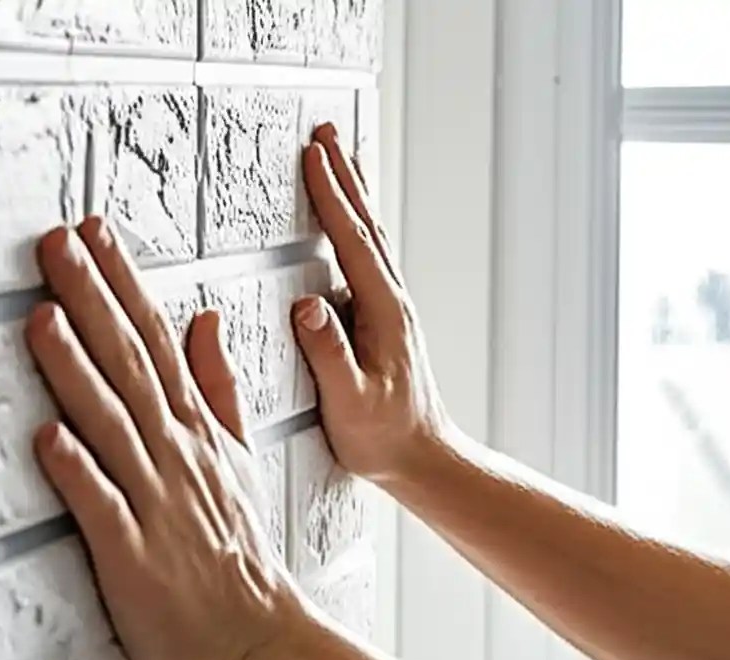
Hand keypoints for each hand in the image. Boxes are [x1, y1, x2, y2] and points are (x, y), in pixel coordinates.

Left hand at [26, 218, 309, 659]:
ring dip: (77, 370)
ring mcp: (155, 502)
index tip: (93, 228)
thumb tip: (205, 318)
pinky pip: (102, 508)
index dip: (123, 281)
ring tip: (43, 317)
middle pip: (131, 363)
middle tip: (56, 241)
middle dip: (93, 298)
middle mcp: (175, 453)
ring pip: (112, 424)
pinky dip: (78, 472)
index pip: (157, 339)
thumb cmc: (235, 551)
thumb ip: (218, 386)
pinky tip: (47, 438)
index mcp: (194, 428)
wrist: (256, 640)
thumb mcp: (238, 454)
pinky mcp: (133, 556)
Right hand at [292, 124, 452, 484]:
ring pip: (369, 236)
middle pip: (366, 224)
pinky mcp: (382, 318)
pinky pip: (366, 257)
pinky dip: (354, 225)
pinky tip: (346, 222)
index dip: (332, 197)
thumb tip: (308, 305)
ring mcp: (389, 307)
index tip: (313, 157)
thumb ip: (328, 355)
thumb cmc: (384, 436)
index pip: (353, 242)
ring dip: (353, 194)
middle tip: (326, 132)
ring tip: (338, 157)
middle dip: (344, 176)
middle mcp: (392, 301)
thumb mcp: (350, 402)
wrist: (422, 457)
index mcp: (384, 313)